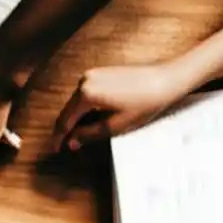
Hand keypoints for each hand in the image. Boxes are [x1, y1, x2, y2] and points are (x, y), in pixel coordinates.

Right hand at [50, 62, 189, 151]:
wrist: (166, 80)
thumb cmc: (145, 104)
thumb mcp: (116, 125)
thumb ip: (89, 134)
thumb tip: (71, 142)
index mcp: (86, 94)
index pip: (65, 121)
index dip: (59, 138)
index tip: (55, 150)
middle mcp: (84, 81)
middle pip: (67, 110)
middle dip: (64, 128)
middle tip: (61, 145)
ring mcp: (92, 74)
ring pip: (75, 102)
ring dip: (73, 118)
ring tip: (73, 134)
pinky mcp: (101, 72)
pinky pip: (85, 93)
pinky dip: (83, 107)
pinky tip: (86, 118)